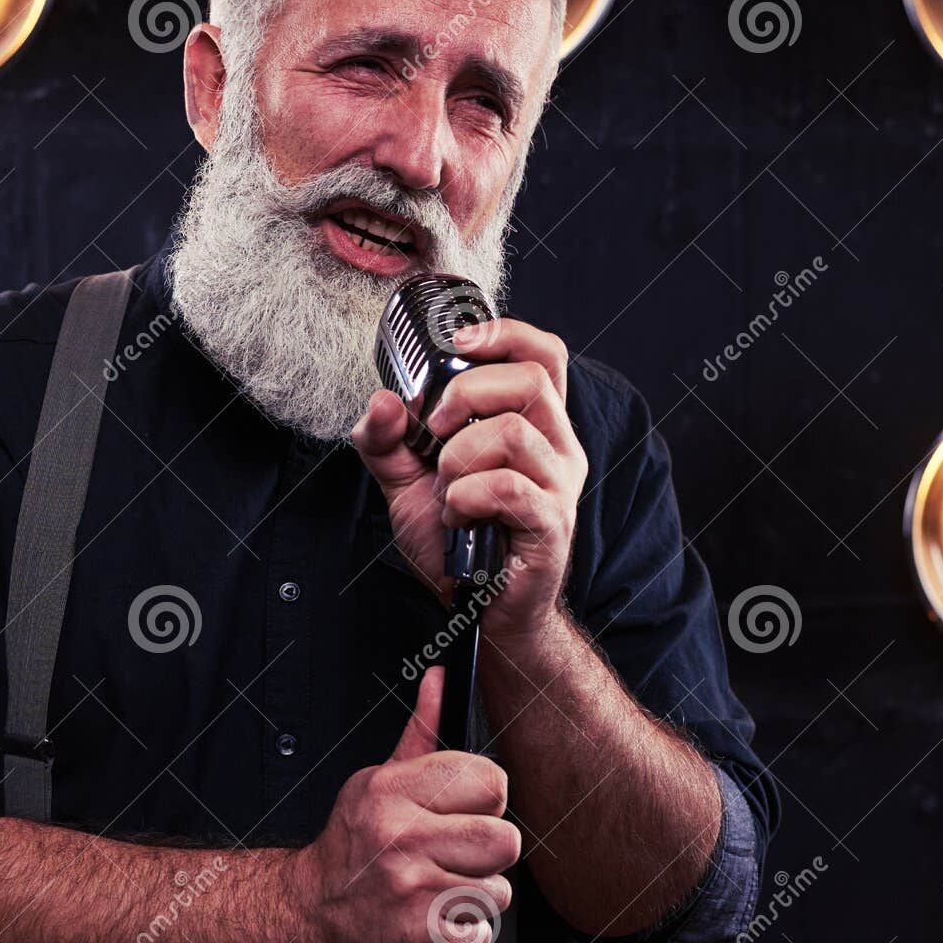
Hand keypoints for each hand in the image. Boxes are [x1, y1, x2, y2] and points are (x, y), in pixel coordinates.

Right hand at [283, 668, 519, 942]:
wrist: (309, 917)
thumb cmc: (351, 847)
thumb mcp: (377, 781)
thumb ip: (421, 732)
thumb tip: (441, 679)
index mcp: (392, 792)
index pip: (490, 781)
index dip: (486, 799)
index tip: (465, 810)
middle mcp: (402, 838)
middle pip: (505, 839)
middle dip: (487, 851)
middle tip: (452, 854)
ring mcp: (413, 892)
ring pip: (499, 890)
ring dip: (473, 895)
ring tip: (435, 887)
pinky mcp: (423, 938)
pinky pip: (482, 931)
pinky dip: (461, 932)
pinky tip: (428, 916)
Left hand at [351, 317, 587, 638]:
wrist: (479, 609)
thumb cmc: (455, 541)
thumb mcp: (406, 481)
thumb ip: (386, 439)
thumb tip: (383, 401)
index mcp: (532, 424)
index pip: (543, 354)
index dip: (506, 333)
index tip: (459, 340)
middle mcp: (557, 446)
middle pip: (529, 379)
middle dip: (466, 394)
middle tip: (437, 432)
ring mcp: (558, 484)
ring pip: (511, 431)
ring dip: (457, 459)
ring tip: (447, 490)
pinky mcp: (552, 523)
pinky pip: (507, 486)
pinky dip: (465, 497)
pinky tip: (457, 518)